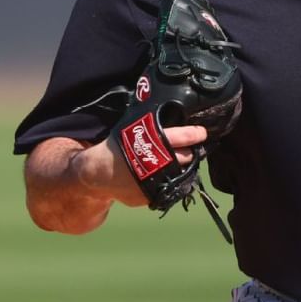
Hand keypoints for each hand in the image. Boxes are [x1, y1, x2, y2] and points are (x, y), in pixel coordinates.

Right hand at [73, 125, 208, 206]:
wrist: (97, 173)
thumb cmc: (115, 146)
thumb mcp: (129, 128)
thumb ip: (148, 122)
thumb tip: (161, 105)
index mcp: (152, 142)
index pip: (180, 136)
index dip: (193, 134)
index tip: (202, 133)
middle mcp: (156, 163)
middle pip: (185, 157)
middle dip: (190, 152)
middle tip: (191, 148)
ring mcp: (155, 182)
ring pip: (180, 174)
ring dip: (183, 167)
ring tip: (180, 162)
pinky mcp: (152, 196)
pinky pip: (168, 188)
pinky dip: (170, 181)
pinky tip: (166, 175)